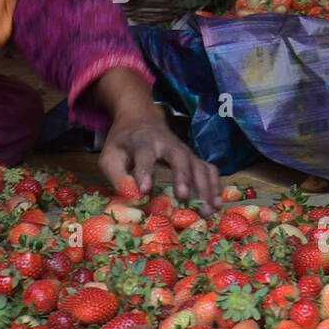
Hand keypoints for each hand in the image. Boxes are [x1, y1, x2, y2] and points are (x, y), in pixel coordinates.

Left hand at [99, 107, 221, 214]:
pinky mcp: (193, 157)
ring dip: (205, 187)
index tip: (144, 190)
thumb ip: (118, 176)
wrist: (141, 118)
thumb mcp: (111, 155)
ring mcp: (183, 149)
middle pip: (179, 157)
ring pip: (198, 164)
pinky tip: (217, 204)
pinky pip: (209, 169)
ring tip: (207, 210)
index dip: (145, 171)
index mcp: (142, 141)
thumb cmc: (124, 143)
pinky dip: (215, 185)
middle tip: (184, 198)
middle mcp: (167, 143)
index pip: (145, 154)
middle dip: (183, 177)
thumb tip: (133, 197)